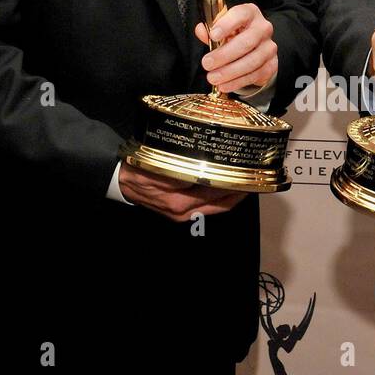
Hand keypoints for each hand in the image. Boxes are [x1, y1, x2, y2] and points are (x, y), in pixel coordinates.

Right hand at [118, 161, 247, 220]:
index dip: (233, 180)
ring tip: (246, 181)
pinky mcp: (181, 216)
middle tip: (254, 176)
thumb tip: (212, 158)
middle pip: (222, 202)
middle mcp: (183, 211)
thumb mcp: (162, 160)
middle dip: (240, 190)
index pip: (215, 189)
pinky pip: (208, 209)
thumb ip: (186, 163)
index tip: (247, 169)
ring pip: (218, 207)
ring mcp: (182, 215)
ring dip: (233, 196)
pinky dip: (221, 199)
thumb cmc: (140, 167)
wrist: (120, 182)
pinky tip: (228, 188)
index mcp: (178, 198)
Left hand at [194, 3, 276, 92]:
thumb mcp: (221, 27)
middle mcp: (263, 28)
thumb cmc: (235, 34)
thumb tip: (201, 31)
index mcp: (250, 13)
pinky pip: (254, 75)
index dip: (226, 25)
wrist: (255, 47)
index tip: (213, 36)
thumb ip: (210, 28)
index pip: (240, 15)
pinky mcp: (271, 65)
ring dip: (230, 72)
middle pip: (246, 42)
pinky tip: (224, 85)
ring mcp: (269, 47)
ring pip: (251, 61)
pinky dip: (237, 82)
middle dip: (224, 55)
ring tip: (213, 77)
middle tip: (207, 63)